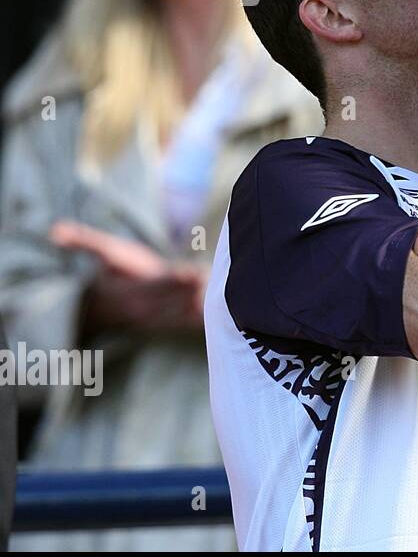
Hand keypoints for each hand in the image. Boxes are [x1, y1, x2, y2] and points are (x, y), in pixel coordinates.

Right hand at [50, 220, 206, 331]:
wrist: (115, 302)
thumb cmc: (115, 270)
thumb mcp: (102, 251)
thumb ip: (83, 241)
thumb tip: (54, 232)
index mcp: (130, 292)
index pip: (154, 286)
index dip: (174, 281)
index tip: (193, 272)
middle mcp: (145, 310)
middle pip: (175, 299)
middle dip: (195, 290)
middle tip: (213, 276)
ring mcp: (159, 320)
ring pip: (185, 312)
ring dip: (203, 302)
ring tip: (218, 286)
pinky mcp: (173, 324)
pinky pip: (191, 322)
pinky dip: (206, 316)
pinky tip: (223, 306)